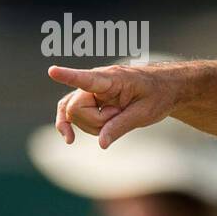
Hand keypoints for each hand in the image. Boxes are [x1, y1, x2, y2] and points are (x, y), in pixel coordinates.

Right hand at [49, 64, 179, 147]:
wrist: (163, 88)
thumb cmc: (157, 95)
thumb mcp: (145, 113)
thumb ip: (121, 126)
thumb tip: (101, 143)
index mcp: (113, 79)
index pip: (87, 79)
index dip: (69, 76)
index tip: (52, 71)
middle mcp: (95, 81)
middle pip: (76, 108)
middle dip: (96, 121)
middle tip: (119, 115)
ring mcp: (89, 90)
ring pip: (73, 114)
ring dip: (93, 124)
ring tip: (116, 115)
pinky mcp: (88, 99)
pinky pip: (69, 112)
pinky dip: (68, 124)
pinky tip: (69, 138)